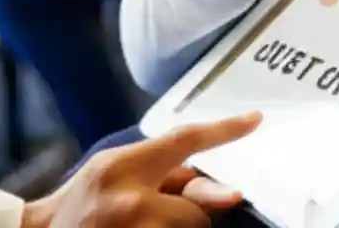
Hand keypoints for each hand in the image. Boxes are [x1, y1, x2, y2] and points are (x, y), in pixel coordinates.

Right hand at [23, 113, 261, 227]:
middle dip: (187, 213)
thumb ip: (167, 173)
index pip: (184, 141)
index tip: (254, 120)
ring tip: (144, 224)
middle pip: (197, 210)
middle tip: (156, 214)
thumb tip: (229, 193)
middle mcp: (132, 203)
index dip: (224, 130)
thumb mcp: (116, 168)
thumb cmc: (84, 199)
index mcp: (124, 168)